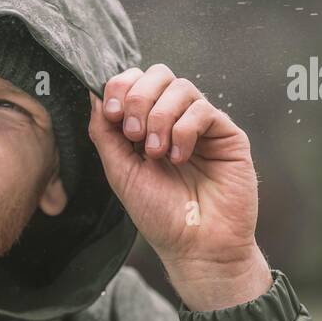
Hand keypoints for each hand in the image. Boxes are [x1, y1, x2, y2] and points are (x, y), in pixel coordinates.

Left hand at [87, 63, 272, 310]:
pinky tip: (179, 158)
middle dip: (139, 97)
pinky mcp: (227, 135)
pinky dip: (184, 130)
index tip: (114, 114)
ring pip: (180, 87)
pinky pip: (203, 109)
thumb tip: (94, 93)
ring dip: (160, 117)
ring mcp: (201, 125)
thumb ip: (105, 133)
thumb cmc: (159, 215)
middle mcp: (174, 120)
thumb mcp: (120, 172)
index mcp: (146, 126)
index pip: (135, 82)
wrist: (196, 246)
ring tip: (156, 153)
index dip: (121, 87)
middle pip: (158, 74)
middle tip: (133, 134)